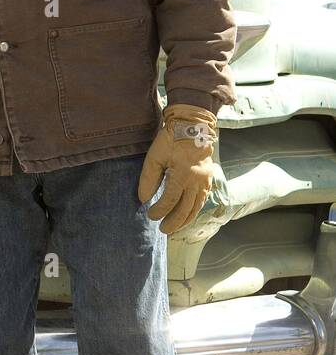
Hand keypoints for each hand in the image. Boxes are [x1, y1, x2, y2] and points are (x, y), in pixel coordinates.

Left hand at [137, 104, 217, 234]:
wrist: (193, 125)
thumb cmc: (171, 139)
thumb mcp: (154, 157)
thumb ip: (148, 179)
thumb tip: (144, 200)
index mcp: (182, 175)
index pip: (169, 201)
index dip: (159, 211)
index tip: (150, 215)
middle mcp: (197, 180)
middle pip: (185, 209)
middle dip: (173, 222)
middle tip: (163, 229)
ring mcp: (205, 180)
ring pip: (196, 207)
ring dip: (185, 220)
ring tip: (175, 228)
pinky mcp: (209, 178)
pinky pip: (202, 199)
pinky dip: (194, 209)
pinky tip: (187, 215)